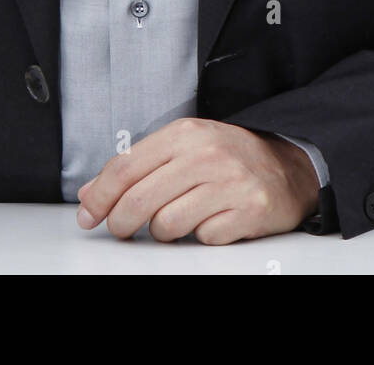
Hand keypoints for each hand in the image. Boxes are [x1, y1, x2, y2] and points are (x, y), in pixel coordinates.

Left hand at [75, 117, 318, 244]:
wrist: (286, 165)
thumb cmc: (227, 157)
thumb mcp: (182, 148)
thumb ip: (137, 167)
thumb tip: (91, 193)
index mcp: (184, 133)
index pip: (125, 166)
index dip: (100, 195)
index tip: (88, 214)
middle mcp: (206, 154)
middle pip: (140, 199)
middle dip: (121, 222)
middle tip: (121, 228)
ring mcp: (229, 183)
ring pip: (167, 224)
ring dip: (164, 231)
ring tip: (177, 219)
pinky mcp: (249, 211)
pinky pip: (203, 238)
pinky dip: (201, 237)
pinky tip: (210, 220)